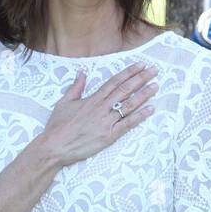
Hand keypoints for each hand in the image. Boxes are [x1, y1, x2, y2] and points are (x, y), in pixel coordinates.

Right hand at [41, 61, 157, 169]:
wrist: (55, 146)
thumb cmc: (58, 126)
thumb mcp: (64, 102)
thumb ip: (76, 87)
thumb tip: (82, 72)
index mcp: (92, 99)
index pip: (114, 82)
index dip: (128, 72)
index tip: (140, 65)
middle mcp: (101, 107)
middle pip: (125, 90)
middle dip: (141, 79)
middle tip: (154, 70)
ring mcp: (106, 121)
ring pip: (128, 105)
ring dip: (143, 95)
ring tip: (156, 86)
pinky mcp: (108, 136)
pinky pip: (127, 124)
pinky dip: (140, 116)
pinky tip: (151, 109)